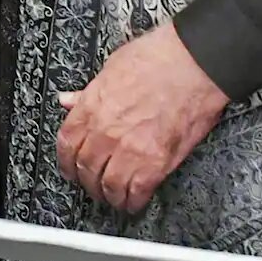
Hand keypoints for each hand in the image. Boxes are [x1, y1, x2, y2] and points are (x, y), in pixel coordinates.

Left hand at [56, 23, 227, 212]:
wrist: (195, 63)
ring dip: (108, 196)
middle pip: (86, 168)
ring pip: (108, 186)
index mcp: (93, 106)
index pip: (66, 143)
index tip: (70, 167)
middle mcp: (106, 132)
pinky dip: (132, 202)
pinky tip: (133, 202)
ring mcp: (130, 149)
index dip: (66, 161)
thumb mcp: (112, 66)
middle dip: (87, 181)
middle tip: (92, 184)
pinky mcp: (156, 163)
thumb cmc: (160, 57)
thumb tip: (70, 100)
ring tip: (112, 197)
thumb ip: (89, 91)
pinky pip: (137, 192)